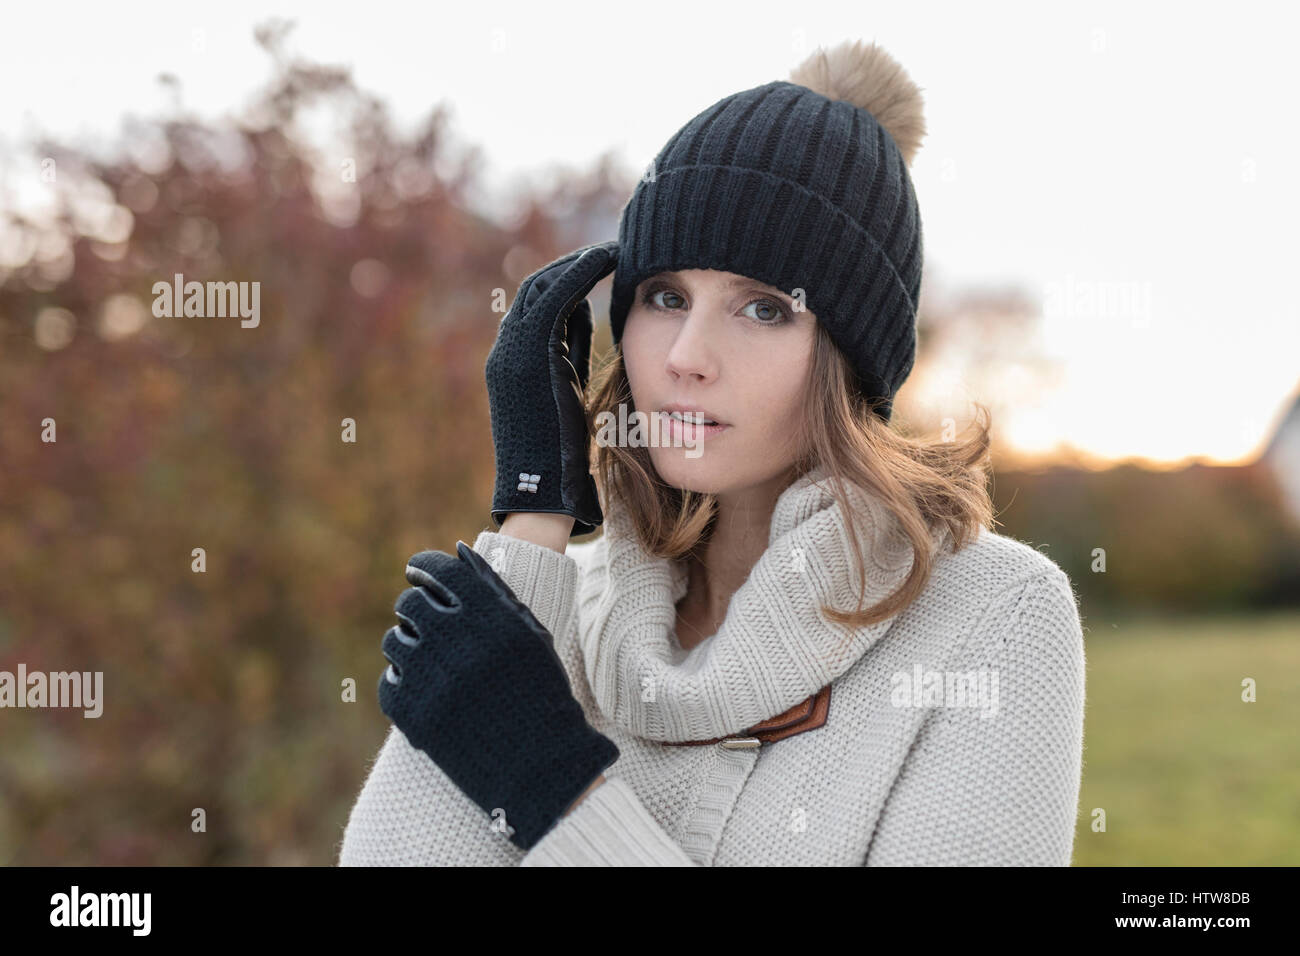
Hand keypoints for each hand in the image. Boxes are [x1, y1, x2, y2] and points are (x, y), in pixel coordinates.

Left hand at [377, 541, 619, 849]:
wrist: (539, 762)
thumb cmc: (539, 690)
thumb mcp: (528, 632)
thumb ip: (491, 588)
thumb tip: (457, 548)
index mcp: (488, 616)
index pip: (440, 571)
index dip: (424, 567)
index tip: (418, 572)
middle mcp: (456, 641)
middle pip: (410, 604)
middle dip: (415, 607)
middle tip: (426, 620)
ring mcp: (430, 678)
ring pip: (394, 641)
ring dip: (408, 644)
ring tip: (432, 659)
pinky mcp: (412, 714)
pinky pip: (389, 682)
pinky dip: (404, 682)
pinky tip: (428, 690)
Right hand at [485, 240, 617, 535]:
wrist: (543, 491)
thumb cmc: (562, 460)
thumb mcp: (565, 399)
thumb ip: (568, 362)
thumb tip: (582, 331)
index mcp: (512, 364)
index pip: (536, 308)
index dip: (568, 284)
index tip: (600, 270)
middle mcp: (505, 351)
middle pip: (535, 290)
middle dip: (572, 267)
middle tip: (608, 252)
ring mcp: (512, 351)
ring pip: (542, 287)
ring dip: (578, 264)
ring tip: (612, 251)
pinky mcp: (529, 354)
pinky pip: (556, 298)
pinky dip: (580, 274)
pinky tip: (607, 261)